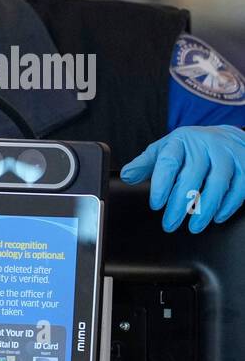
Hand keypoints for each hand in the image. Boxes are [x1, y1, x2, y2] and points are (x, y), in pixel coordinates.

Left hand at [120, 125, 244, 232]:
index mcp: (180, 141)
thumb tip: (127, 176)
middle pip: (192, 176)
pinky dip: (229, 204)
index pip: (168, 162)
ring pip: (218, 182)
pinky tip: (217, 217)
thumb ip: (145, 164)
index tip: (156, 205)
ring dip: (206, 208)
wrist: (225, 134)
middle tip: (170, 224)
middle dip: (180, 204)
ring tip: (195, 226)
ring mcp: (227, 153)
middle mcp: (205, 145)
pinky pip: (240, 185)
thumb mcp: (164, 150)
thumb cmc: (190, 147)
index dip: (161, 185)